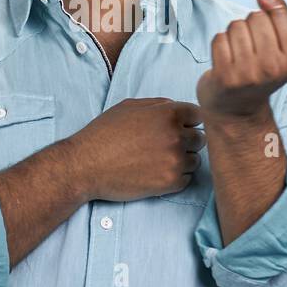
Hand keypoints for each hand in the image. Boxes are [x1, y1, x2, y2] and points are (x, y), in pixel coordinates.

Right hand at [65, 98, 205, 201]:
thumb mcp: (129, 107)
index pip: (199, 115)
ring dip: (182, 161)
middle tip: (166, 147)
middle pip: (200, 138)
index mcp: (169, 113)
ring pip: (195, 160)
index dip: (188, 122)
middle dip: (187, 142)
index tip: (178, 128)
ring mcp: (175, 160)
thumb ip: (159, 104)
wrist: (86, 165)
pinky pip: (187, 179)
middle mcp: (176, 136)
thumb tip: (176, 108)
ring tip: (159, 161)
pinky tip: (157, 173)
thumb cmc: (104, 134)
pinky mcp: (170, 182)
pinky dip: (176, 178)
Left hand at [197, 0, 286, 123]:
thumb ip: (280, 16)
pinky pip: (219, 38)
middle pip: (256, 17)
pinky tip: (224, 61)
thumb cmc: (259, 71)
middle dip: (249, 26)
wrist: (237, 111)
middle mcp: (273, 68)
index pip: (281, 14)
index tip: (265, 33)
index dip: (269, 16)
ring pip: (236, 26)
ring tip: (237, 55)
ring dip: (233, 35)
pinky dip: (219, 45)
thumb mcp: (280, 48)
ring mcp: (248, 73)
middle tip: (249, 49)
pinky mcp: (225, 76)